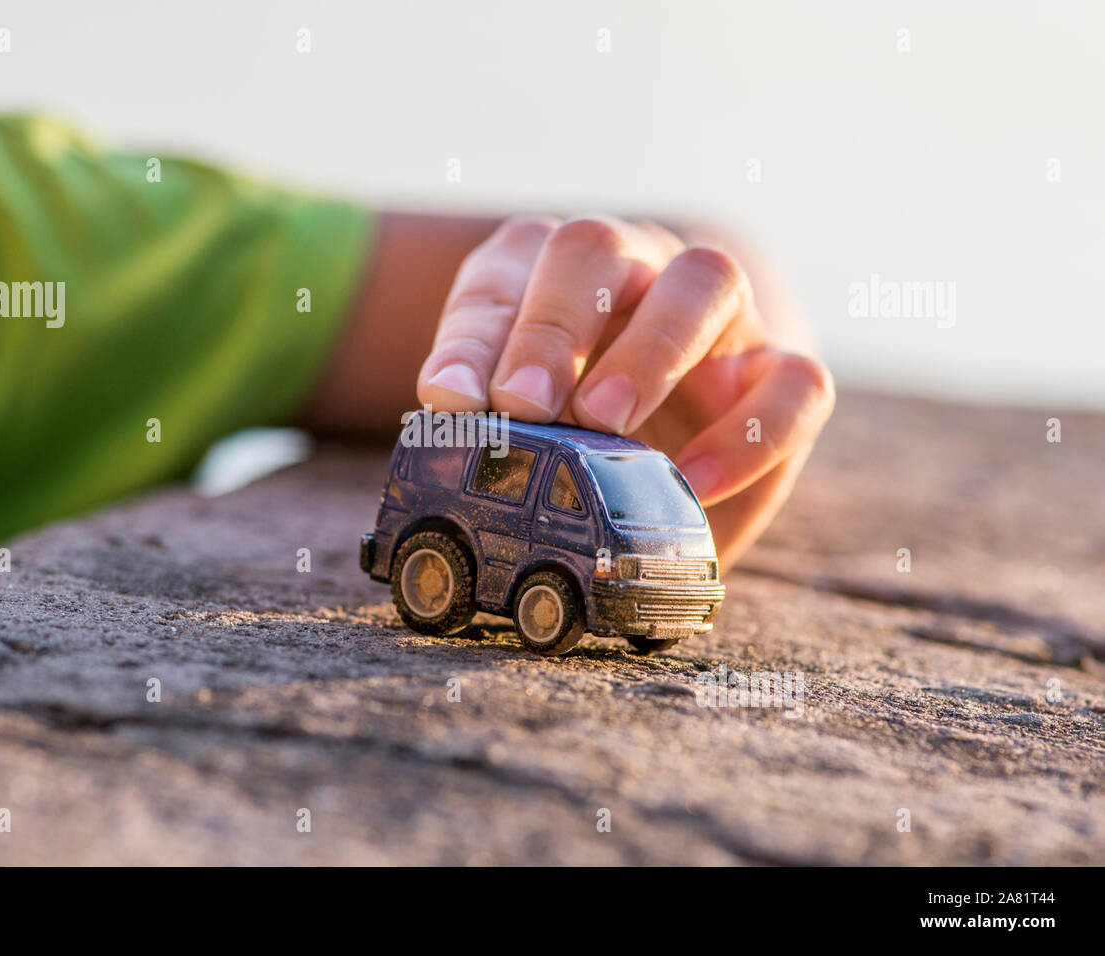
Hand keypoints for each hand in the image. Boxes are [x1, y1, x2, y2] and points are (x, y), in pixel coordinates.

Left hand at [415, 215, 834, 570]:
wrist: (682, 416)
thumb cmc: (580, 403)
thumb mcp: (518, 393)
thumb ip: (482, 388)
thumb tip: (445, 400)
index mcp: (555, 269)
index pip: (508, 274)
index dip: (477, 338)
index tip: (452, 401)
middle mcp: (639, 268)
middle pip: (599, 245)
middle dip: (555, 324)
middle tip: (525, 404)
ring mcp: (718, 314)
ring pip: (707, 280)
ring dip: (650, 349)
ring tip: (604, 422)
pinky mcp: (779, 373)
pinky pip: (794, 384)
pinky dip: (746, 434)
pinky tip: (689, 482)